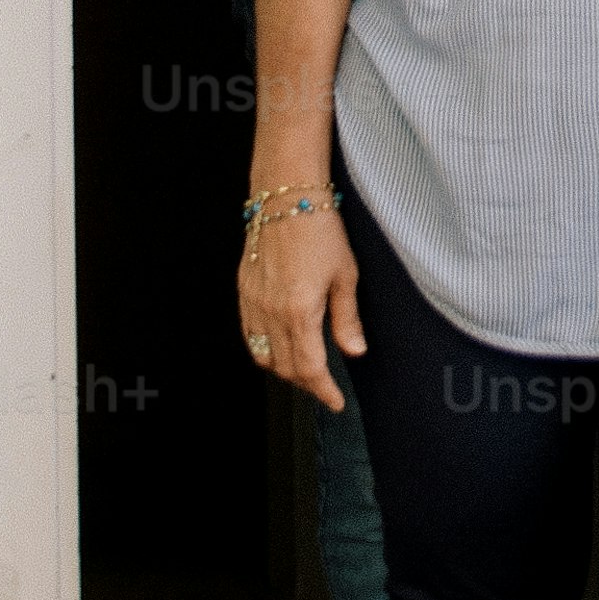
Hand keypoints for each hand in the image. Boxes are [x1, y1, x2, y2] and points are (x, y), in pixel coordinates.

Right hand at [238, 195, 361, 412]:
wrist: (286, 197)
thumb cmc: (320, 230)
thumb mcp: (345, 275)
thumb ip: (347, 319)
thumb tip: (354, 352)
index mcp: (300, 311)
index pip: (310, 368)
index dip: (324, 391)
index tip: (336, 402)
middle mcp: (271, 312)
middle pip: (285, 368)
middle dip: (307, 384)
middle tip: (325, 386)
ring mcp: (253, 303)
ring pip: (263, 355)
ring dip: (284, 369)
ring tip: (304, 369)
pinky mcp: (244, 291)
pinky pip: (250, 334)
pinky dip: (264, 349)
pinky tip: (280, 345)